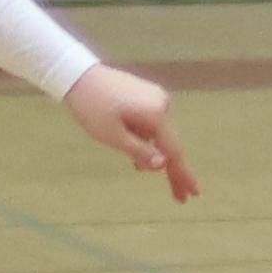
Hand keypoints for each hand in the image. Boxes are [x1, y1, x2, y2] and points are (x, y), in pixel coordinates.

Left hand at [65, 63, 197, 201]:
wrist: (78, 76)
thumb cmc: (92, 108)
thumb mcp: (113, 136)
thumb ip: (140, 152)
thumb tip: (163, 165)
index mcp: (156, 114)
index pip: (174, 151)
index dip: (182, 175)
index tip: (193, 193)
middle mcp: (162, 104)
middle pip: (170, 143)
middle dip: (170, 169)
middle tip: (179, 197)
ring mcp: (156, 97)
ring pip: (160, 134)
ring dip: (152, 153)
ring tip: (135, 165)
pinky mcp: (147, 95)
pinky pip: (152, 123)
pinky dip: (146, 139)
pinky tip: (133, 148)